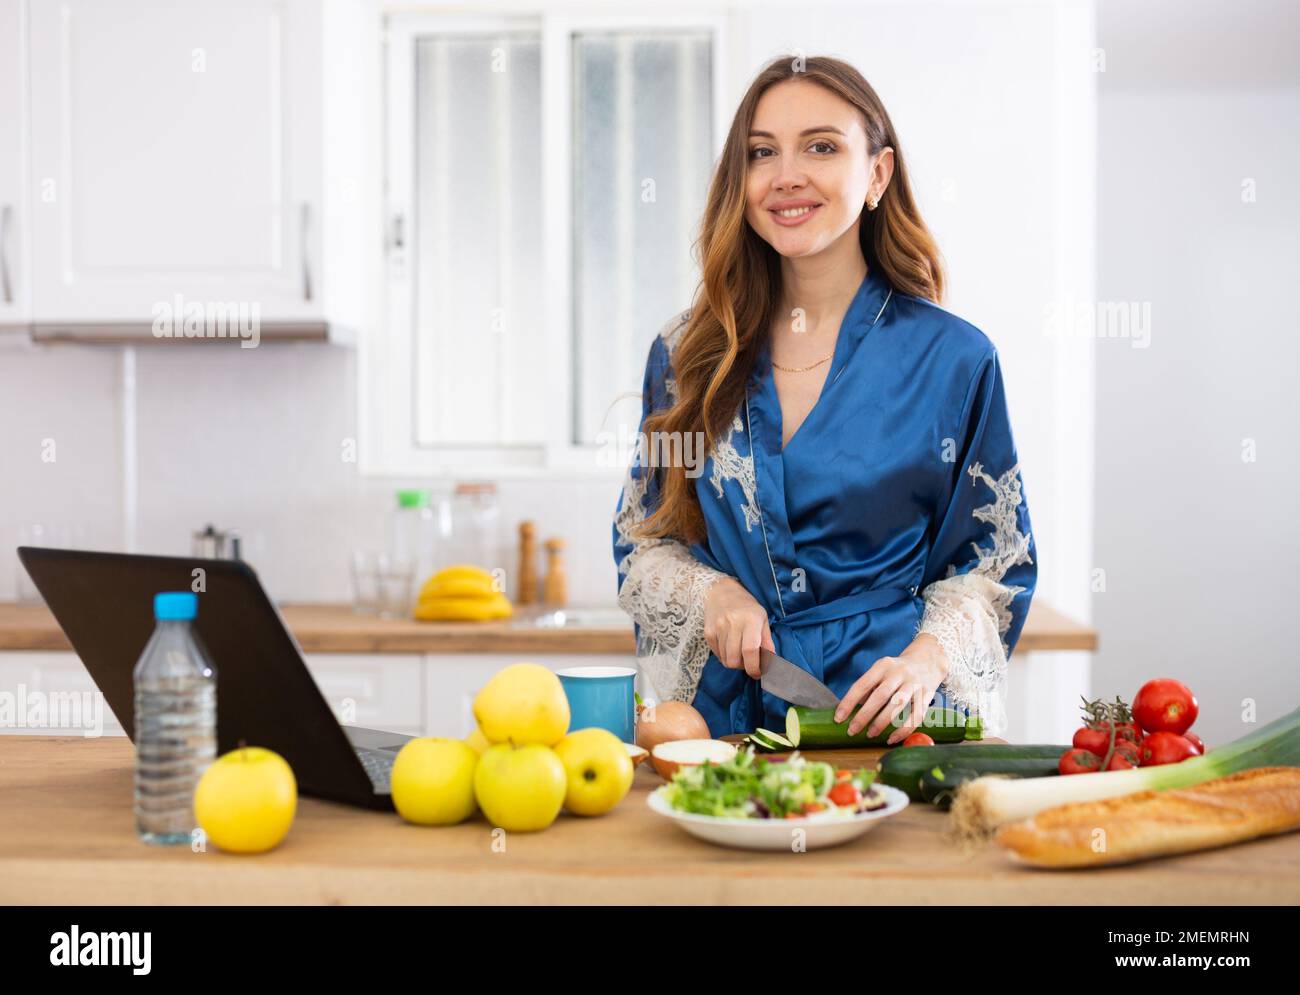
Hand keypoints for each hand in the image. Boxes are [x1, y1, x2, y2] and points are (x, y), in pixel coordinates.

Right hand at [703, 577, 774, 678]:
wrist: (721, 592)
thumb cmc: (746, 607)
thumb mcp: (762, 618)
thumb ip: (767, 640)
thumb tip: (771, 662)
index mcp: (750, 619)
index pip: (750, 651)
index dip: (754, 667)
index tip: (758, 673)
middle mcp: (733, 623)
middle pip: (734, 660)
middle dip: (743, 667)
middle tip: (749, 662)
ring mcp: (718, 627)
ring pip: (725, 659)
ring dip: (734, 662)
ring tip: (740, 653)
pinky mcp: (708, 632)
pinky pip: (717, 654)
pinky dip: (725, 656)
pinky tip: (730, 647)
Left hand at [833, 634, 949, 743]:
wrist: (928, 660)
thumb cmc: (897, 671)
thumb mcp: (881, 671)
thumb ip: (868, 688)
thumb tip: (851, 710)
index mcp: (883, 665)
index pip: (862, 684)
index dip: (849, 702)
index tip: (838, 718)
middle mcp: (900, 673)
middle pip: (880, 695)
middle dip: (864, 715)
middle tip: (852, 730)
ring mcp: (915, 684)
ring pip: (898, 705)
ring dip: (882, 722)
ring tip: (870, 734)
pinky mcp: (927, 695)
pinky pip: (916, 716)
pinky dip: (903, 730)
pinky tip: (891, 739)